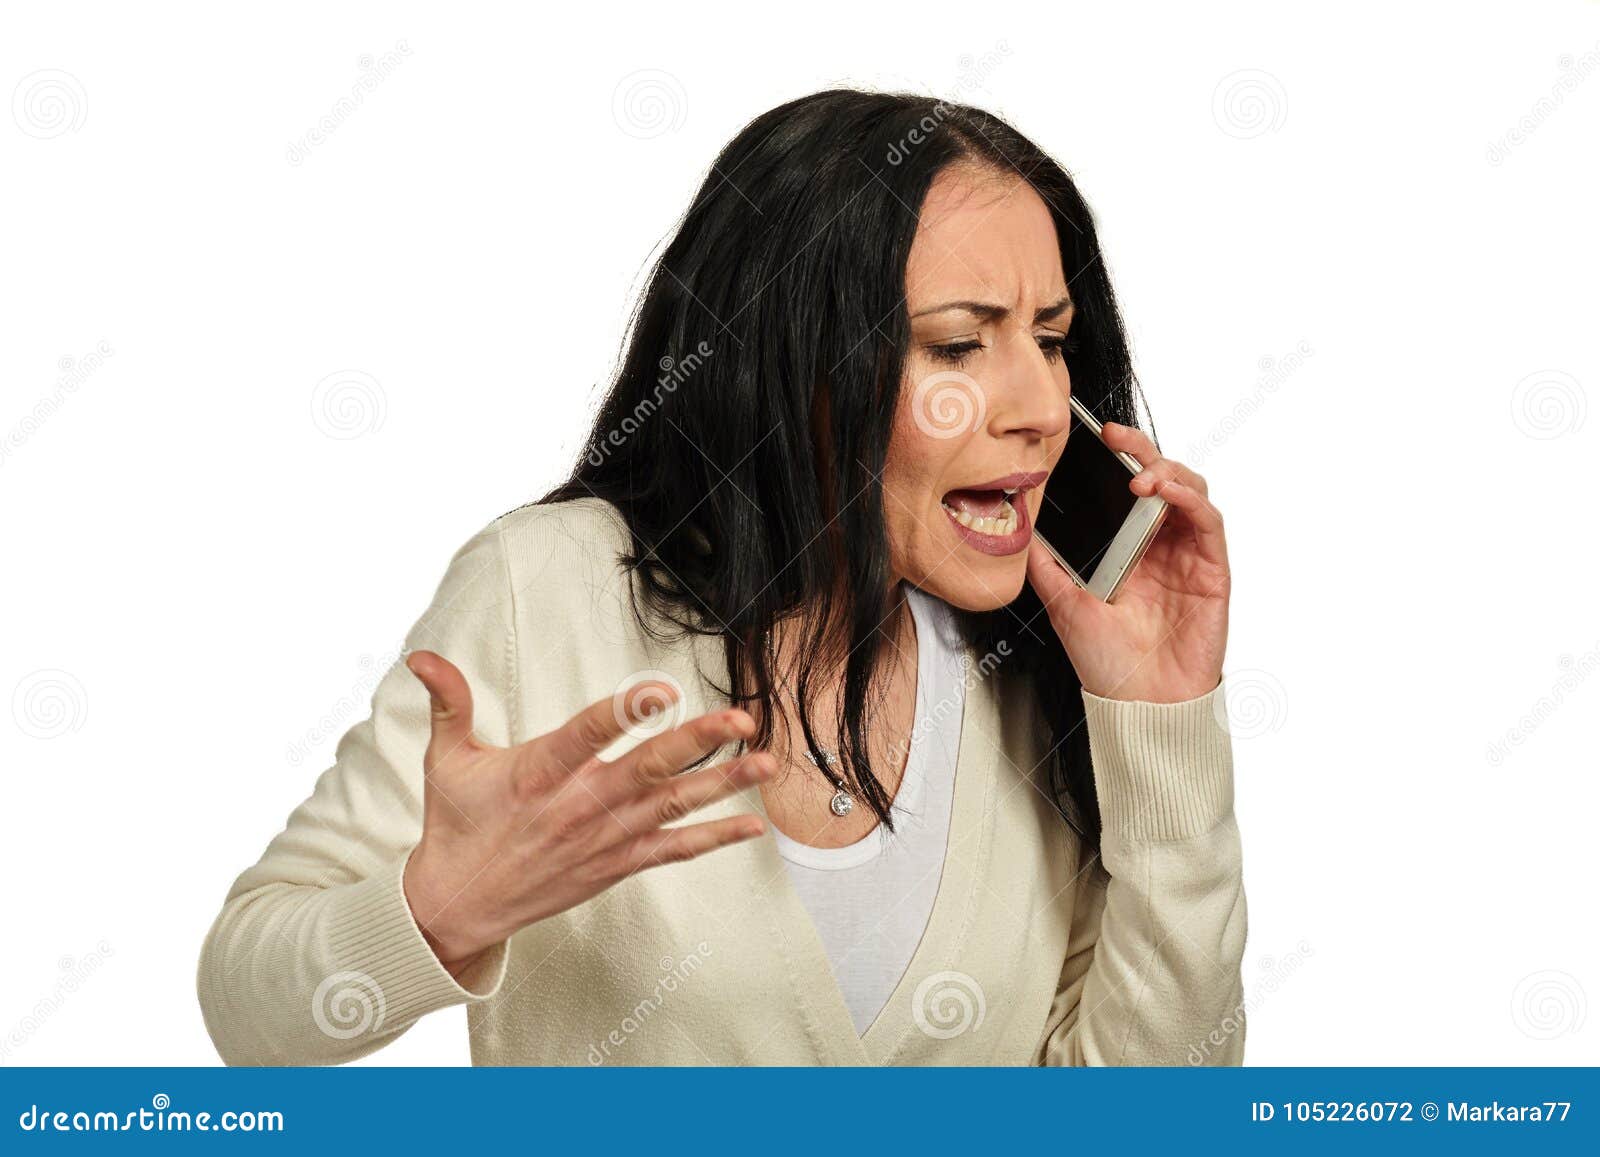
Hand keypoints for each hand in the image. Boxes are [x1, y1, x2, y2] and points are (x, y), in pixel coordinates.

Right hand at [399, 651, 772, 974]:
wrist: (457, 905)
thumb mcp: (445, 759)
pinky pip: (673, 851)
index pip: (586, 735)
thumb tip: (421, 657)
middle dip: (698, 743)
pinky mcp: (616, 865)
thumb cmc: (456, 824)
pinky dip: (713, 839)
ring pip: (671, 807)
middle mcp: (578, 806)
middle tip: (740, 721)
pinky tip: (752, 826)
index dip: (623, 711)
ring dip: (722, 784)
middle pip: (646, 769)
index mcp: (537, 773)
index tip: (659, 690)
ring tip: (766, 762)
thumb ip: (448, 702)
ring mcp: (602, 839)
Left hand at [1025, 422, 1229, 702]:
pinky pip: (1208, 521)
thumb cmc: (1107, 662)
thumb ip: (1045, 562)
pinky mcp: (1212, 571)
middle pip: (1159, 478)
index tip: (1090, 435)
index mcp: (1126, 546)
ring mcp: (1188, 555)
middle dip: (1139, 448)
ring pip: (1189, 490)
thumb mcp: (1062, 602)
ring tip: (1138, 474)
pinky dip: (1189, 498)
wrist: (1139, 705)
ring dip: (1166, 471)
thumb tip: (1018, 523)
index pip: (1124, 487)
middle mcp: (1159, 544)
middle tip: (1114, 435)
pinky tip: (1164, 492)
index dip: (1114, 456)